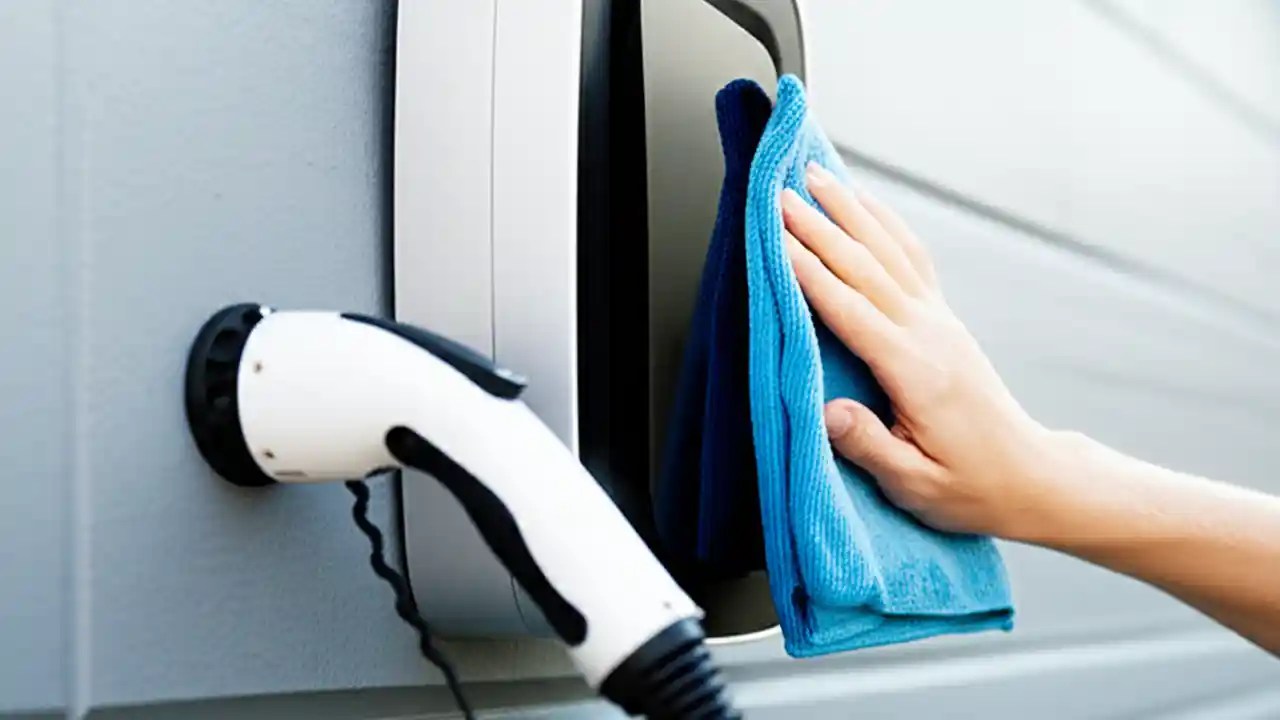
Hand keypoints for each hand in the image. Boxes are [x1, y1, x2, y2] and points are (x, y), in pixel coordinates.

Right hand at [782, 164, 1061, 538]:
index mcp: (916, 370)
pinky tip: (864, 205)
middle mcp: (929, 333)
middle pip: (865, 266)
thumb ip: (870, 447)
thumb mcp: (917, 486)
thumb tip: (827, 412)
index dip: (809, 271)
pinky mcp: (943, 319)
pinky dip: (885, 224)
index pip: (851, 309)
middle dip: (819, 226)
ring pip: (889, 250)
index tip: (775, 237)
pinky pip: (911, 257)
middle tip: (780, 193)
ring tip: (816, 175)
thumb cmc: (970, 486)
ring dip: (851, 210)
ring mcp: (939, 320)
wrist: (1028, 476)